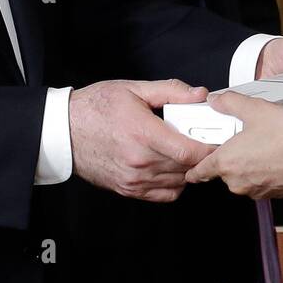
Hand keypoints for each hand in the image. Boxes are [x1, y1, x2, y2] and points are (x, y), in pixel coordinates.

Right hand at [69, 79, 214, 201]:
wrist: (65, 131)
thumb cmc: (95, 108)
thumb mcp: (133, 89)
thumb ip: (170, 91)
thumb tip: (198, 95)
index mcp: (142, 133)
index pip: (188, 151)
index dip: (209, 147)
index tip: (218, 139)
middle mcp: (139, 160)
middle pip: (187, 167)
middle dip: (202, 155)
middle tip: (206, 140)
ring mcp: (134, 179)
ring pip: (178, 181)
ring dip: (188, 169)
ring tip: (186, 151)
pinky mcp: (129, 189)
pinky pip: (164, 194)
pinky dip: (175, 183)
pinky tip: (171, 166)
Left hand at [185, 92, 282, 198]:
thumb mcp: (255, 109)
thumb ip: (230, 103)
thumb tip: (216, 101)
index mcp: (226, 162)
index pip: (199, 172)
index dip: (195, 167)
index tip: (193, 164)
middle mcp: (237, 181)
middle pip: (223, 171)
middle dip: (229, 157)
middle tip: (241, 139)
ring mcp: (255, 190)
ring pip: (242, 177)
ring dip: (247, 165)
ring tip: (262, 144)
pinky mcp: (272, 194)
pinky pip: (260, 182)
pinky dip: (263, 171)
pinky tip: (274, 155)